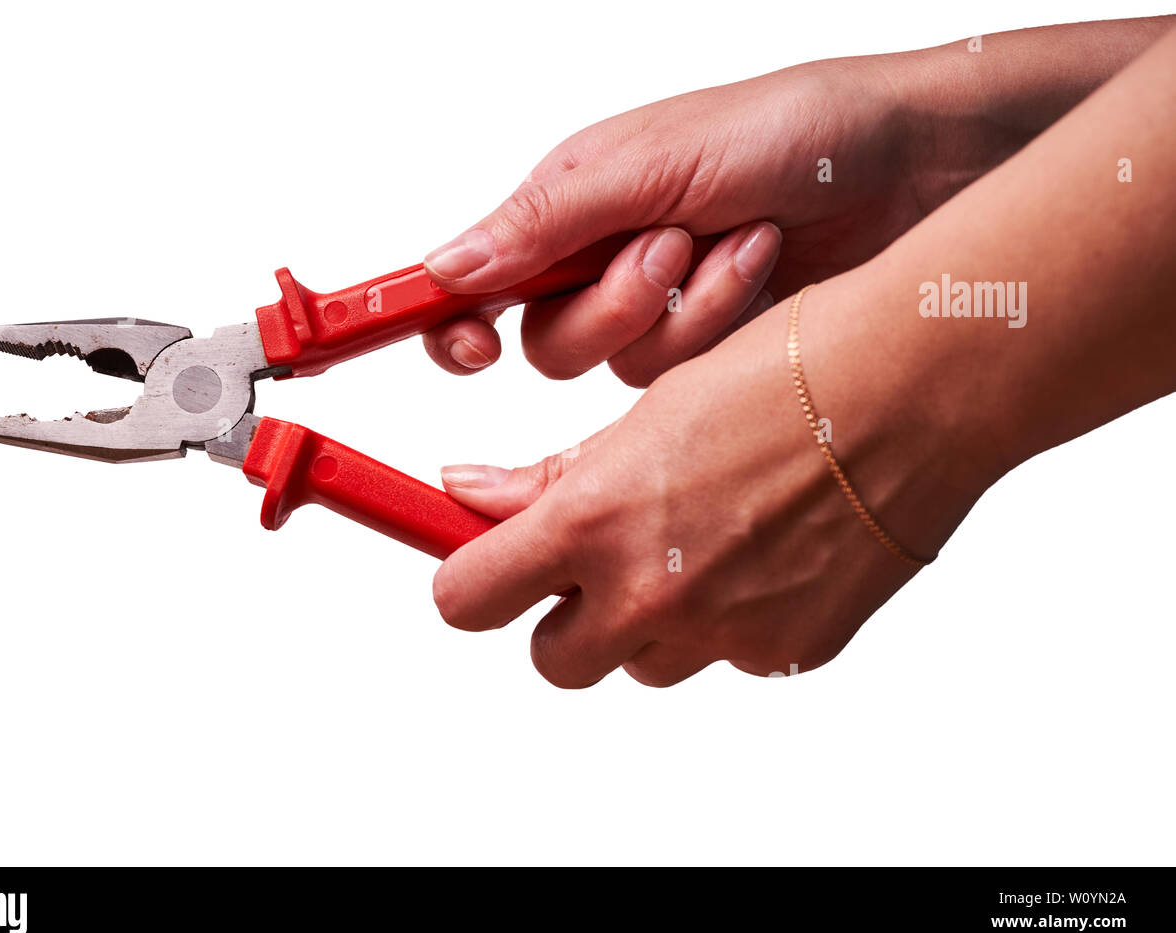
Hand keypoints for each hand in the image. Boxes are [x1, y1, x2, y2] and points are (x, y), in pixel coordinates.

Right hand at [422, 55, 924, 384]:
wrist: (909, 163)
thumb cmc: (789, 129)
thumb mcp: (653, 162)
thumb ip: (546, 221)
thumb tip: (446, 267)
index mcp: (571, 206)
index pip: (477, 281)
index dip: (455, 323)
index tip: (472, 346)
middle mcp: (604, 262)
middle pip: (548, 343)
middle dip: (611, 305)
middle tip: (669, 249)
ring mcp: (662, 309)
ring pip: (619, 369)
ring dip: (685, 308)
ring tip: (741, 242)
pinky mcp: (714, 349)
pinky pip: (683, 378)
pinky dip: (724, 322)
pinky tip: (763, 267)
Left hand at [431, 271, 995, 686]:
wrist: (917, 390)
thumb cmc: (784, 372)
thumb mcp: (646, 410)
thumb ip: (549, 477)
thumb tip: (467, 494)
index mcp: (595, 522)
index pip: (467, 599)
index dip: (467, 582)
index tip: (479, 563)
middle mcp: (652, 595)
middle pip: (552, 660)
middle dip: (562, 617)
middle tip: (596, 562)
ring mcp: (723, 635)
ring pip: (643, 665)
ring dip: (648, 622)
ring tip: (699, 541)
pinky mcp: (788, 654)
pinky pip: (725, 657)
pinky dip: (727, 619)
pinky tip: (764, 552)